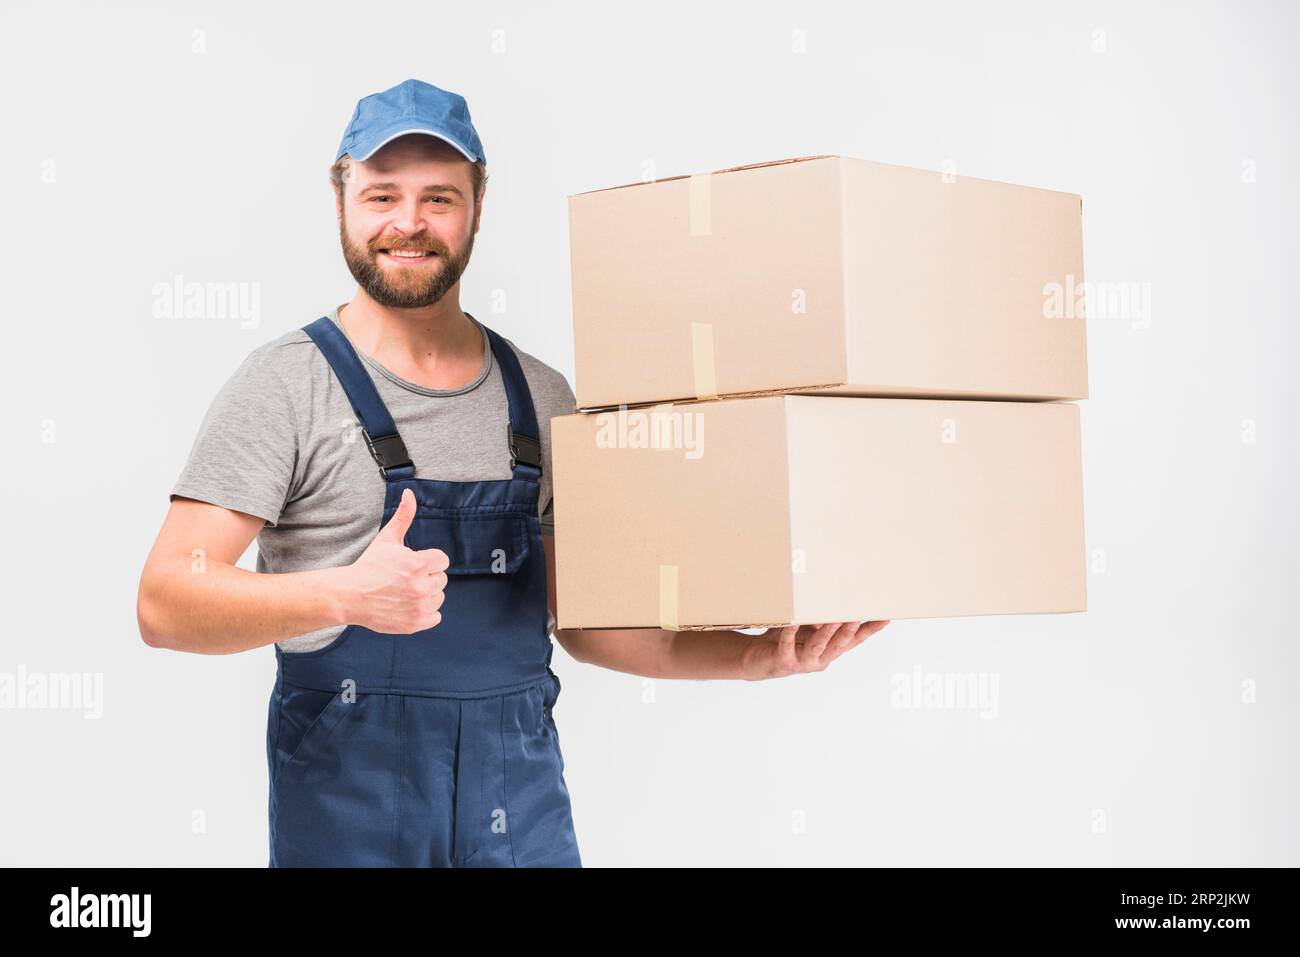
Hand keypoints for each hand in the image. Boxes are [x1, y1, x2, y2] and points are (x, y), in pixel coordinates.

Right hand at [341, 488, 449, 633]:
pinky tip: (408, 606)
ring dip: (426, 595)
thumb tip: (409, 493)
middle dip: (427, 577)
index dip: (428, 561)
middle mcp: (421, 586)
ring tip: (405, 592)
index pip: (442, 560)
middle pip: (441, 579)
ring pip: (438, 598)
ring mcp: (419, 607)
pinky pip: (436, 617)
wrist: (349, 596)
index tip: (413, 564)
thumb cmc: (369, 566)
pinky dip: (425, 613)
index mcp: (418, 564)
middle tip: (405, 579)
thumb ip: (403, 515)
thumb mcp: (387, 539)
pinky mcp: (416, 624)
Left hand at [741, 620, 889, 680]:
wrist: (756, 661)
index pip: (854, 640)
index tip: (885, 617)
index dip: (869, 630)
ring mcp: (802, 663)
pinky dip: (790, 633)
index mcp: (828, 651)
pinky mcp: (783, 662)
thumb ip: (818, 619)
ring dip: (826, 632)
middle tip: (859, 615)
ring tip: (834, 619)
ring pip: (817, 646)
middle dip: (849, 629)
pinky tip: (792, 621)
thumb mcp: (804, 627)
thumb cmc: (783, 640)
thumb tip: (830, 599)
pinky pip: (787, 645)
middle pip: (839, 644)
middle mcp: (819, 659)